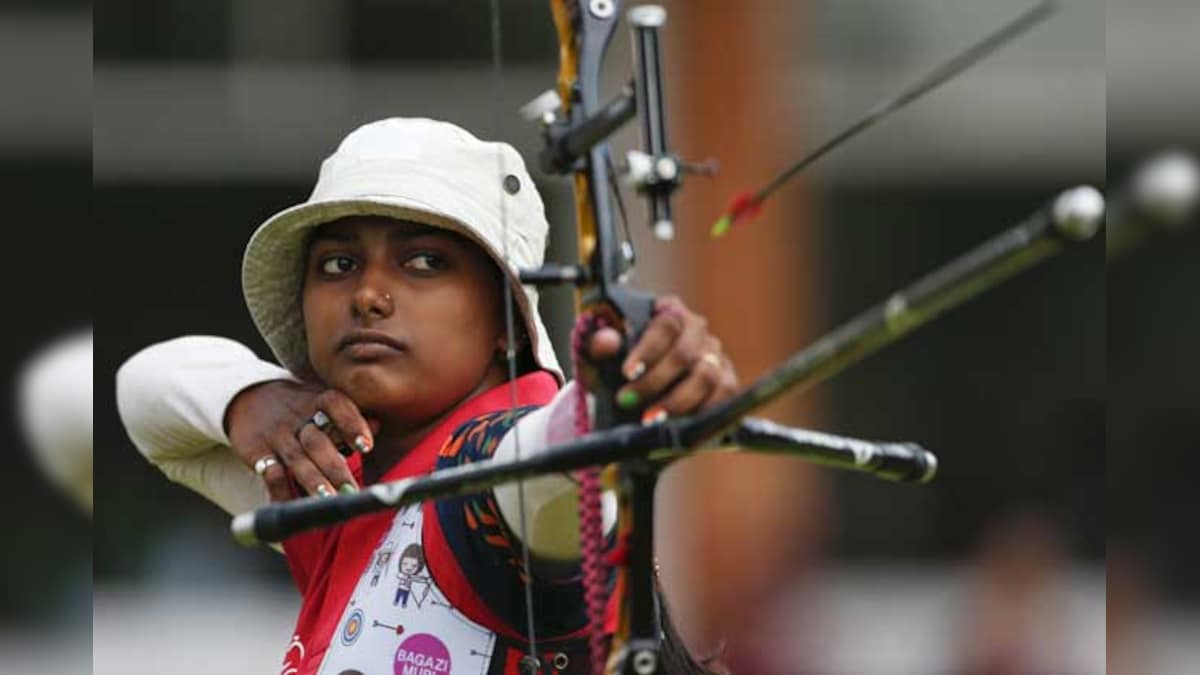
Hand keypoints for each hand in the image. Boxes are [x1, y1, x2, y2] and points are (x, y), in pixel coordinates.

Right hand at [224, 380, 378, 501]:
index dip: (353, 424)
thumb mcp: (321, 402)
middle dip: (336, 467)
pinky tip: (295, 506)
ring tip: (329, 499)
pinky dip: (282, 491)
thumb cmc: (299, 407)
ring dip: (313, 480)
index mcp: (318, 400)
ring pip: (297, 459)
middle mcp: (298, 417)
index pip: (336, 404)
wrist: (248, 398)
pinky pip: (271, 473)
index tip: (367, 447)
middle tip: (352, 490)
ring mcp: (277, 435)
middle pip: (318, 441)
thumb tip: (379, 424)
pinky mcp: (257, 451)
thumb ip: (348, 416)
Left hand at [589, 295, 737, 419]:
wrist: (630, 397)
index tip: (628, 372)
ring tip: (650, 419)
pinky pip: (724, 397)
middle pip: (685, 353)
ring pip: (706, 377)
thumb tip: (607, 342)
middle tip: (628, 401)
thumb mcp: (598, 356)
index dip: (648, 350)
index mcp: (668, 312)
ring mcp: (715, 356)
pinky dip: (702, 412)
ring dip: (677, 402)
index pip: (666, 325)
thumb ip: (598, 344)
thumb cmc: (614, 368)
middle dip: (655, 381)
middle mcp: (697, 331)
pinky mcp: (726, 383)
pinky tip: (678, 425)